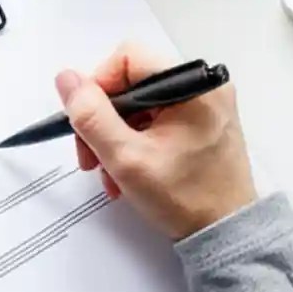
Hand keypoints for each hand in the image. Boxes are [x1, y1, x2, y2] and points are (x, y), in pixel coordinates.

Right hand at [56, 43, 257, 239]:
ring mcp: (205, 106)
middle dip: (103, 121)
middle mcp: (203, 87)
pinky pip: (157, 121)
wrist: (225, 233)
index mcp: (192, 85)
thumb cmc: (185, 198)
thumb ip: (91, 116)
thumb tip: (67, 79)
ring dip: (115, 138)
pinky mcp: (202, 124)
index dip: (97, 87)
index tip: (85, 123)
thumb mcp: (126, 159)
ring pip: (140, 106)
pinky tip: (127, 173)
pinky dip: (136, 143)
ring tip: (111, 175)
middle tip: (91, 158)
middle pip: (131, 84)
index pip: (127, 58)